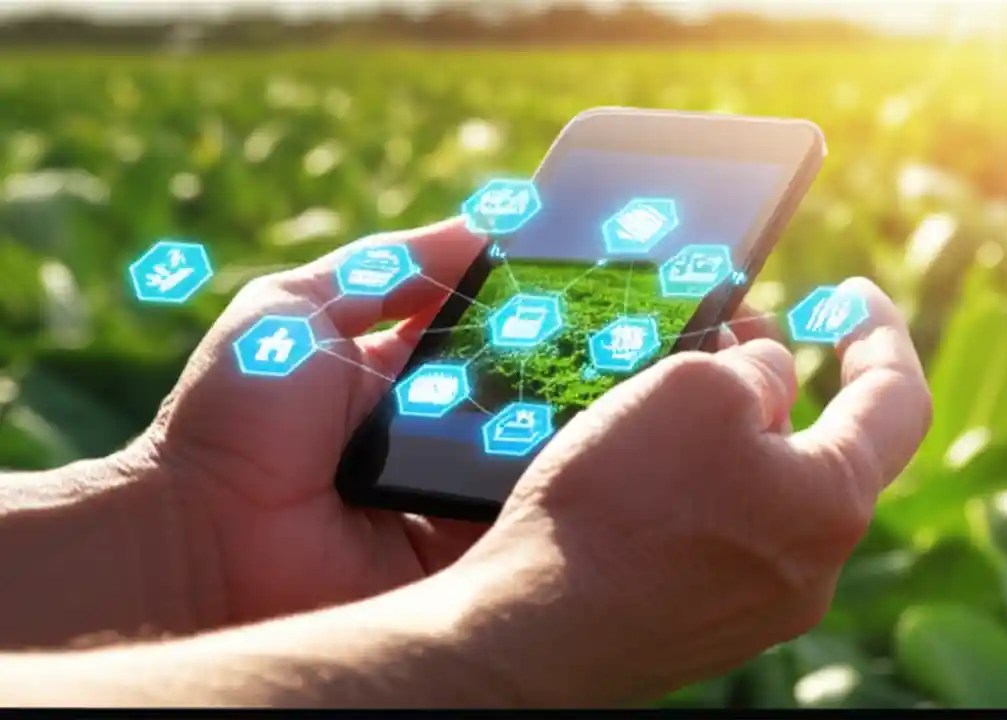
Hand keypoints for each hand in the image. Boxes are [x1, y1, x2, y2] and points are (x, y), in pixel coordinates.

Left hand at [137, 219, 781, 630]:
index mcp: (426, 376)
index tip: (651, 279)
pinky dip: (588, 487)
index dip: (582, 307)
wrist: (201, 537)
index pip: (524, 333)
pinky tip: (640, 447)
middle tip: (705, 328)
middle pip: (561, 393)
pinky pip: (548, 517)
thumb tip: (481, 224)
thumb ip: (385, 264)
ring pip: (570, 455)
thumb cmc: (236, 417)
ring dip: (624, 422)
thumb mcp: (298, 308)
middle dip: (628, 363)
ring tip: (697, 381)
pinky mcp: (481, 560)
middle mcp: (463, 436)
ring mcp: (477, 500)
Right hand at [407, 278, 931, 704]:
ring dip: (737, 431)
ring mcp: (759, 607)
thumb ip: (756, 368)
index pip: (896, 402)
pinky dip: (705, 483)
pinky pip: (725, 535)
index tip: (854, 293)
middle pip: (823, 448)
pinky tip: (650, 462)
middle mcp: (812, 567)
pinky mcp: (705, 624)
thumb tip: (768, 378)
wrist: (533, 632)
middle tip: (735, 328)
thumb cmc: (618, 504)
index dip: (882, 333)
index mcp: (832, 502)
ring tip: (675, 387)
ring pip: (768, 492)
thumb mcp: (694, 387)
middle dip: (782, 379)